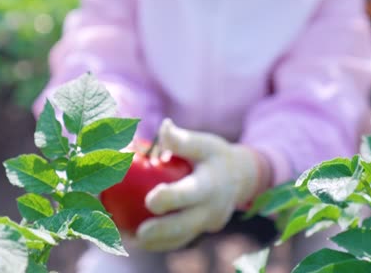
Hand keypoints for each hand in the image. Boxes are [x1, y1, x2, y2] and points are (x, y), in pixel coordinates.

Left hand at [134, 119, 264, 250]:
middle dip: (162, 232)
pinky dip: (159, 243)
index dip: (172, 198)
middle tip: (139, 234)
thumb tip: (164, 128)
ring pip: (181, 238)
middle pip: (186, 225)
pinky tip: (136, 241)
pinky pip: (178, 241)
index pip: (191, 193)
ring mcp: (206, 224)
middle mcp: (211, 209)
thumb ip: (183, 140)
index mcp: (211, 185)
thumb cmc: (215, 156)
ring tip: (130, 239)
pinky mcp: (198, 231)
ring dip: (155, 242)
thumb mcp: (205, 144)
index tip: (151, 201)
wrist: (240, 179)